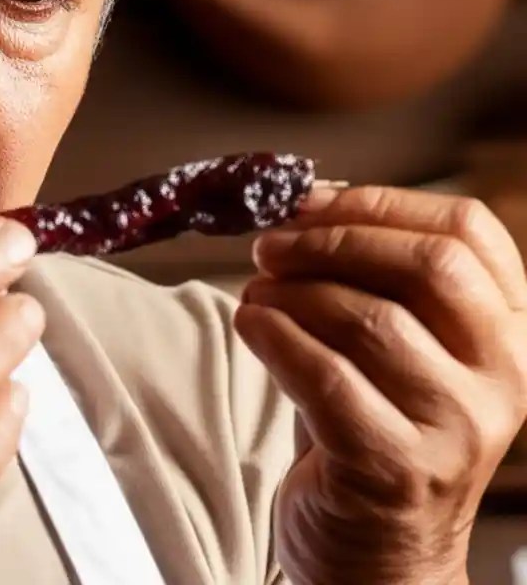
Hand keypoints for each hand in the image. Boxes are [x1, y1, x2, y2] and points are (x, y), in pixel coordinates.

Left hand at [236, 187, 526, 583]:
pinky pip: (325, 378)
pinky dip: (274, 338)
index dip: (378, 201)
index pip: (469, 230)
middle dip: (332, 241)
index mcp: (513, 332)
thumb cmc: (375, 433)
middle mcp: (502, 378)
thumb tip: (307, 201)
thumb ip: (373, 280)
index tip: (307, 201)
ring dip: (292, 292)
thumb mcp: (400, 350)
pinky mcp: (395, 469)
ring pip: (369, 319)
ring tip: (255, 292)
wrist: (378, 555)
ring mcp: (456, 428)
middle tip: (269, 245)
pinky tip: (250, 325)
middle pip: (427, 266)